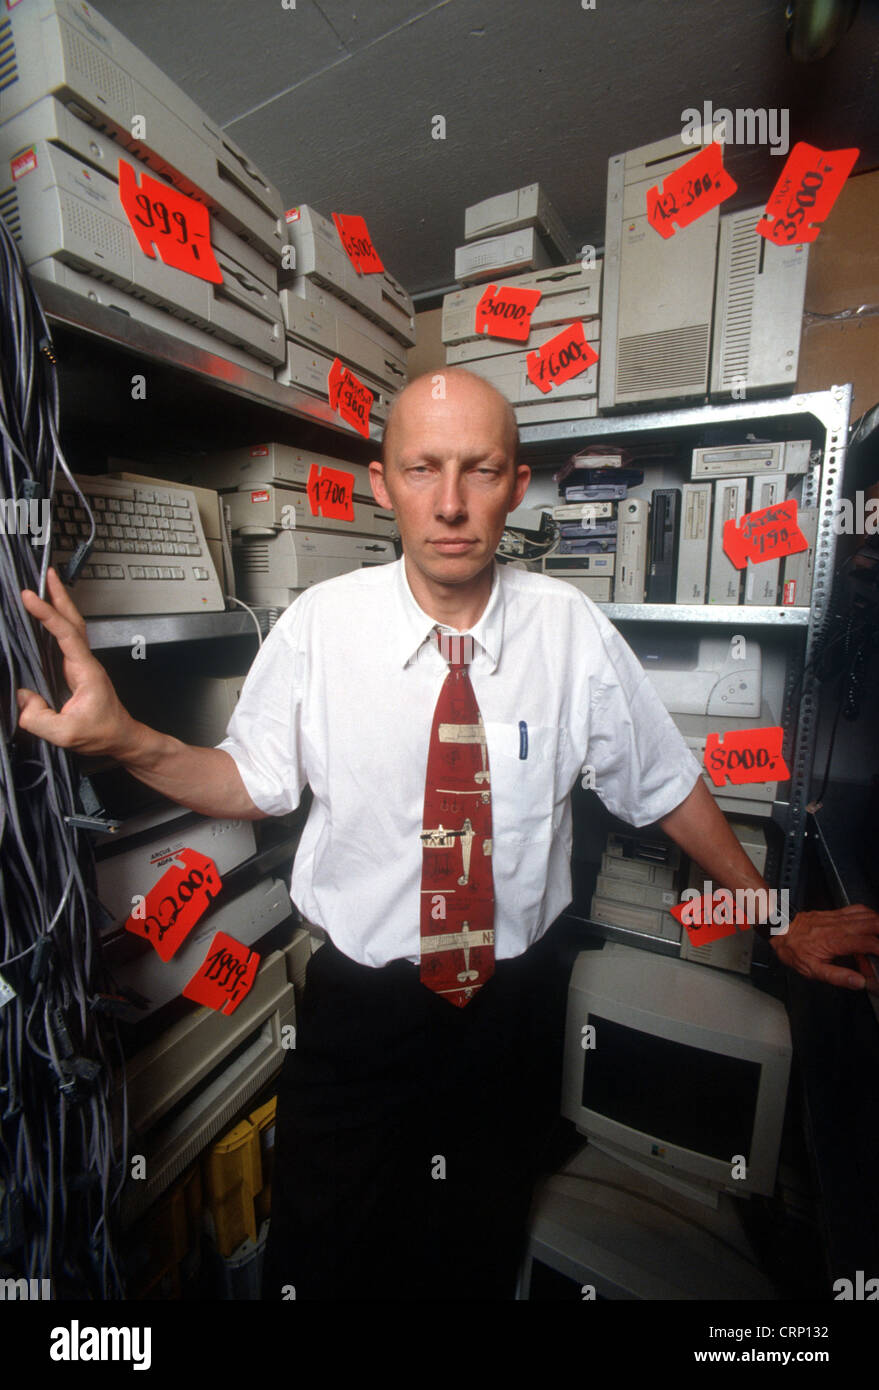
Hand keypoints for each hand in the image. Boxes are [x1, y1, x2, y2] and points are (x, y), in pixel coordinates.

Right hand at [16, 566, 139, 758]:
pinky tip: (45, 619)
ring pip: (71, 627)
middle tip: (45, 574)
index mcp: (86, 670)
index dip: (47, 614)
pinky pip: (64, 640)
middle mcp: (85, 662)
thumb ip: (40, 718)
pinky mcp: (76, 671)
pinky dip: (55, 623)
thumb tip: (22, 699)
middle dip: (59, 595)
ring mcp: (82, 665)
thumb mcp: (67, 734)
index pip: (66, 634)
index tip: (30, 597)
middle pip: (73, 620)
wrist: (121, 738)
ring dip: (59, 605)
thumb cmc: (103, 733)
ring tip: (43, 587)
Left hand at [770, 903, 878, 991]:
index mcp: (834, 941)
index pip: (866, 942)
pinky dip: (870, 914)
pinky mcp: (834, 912)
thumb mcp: (813, 970)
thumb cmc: (794, 950)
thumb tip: (859, 982)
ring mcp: (836, 917)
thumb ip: (838, 976)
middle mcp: (838, 926)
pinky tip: (873, 920)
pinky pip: (856, 908)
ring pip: (867, 914)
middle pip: (872, 923)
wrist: (779, 930)